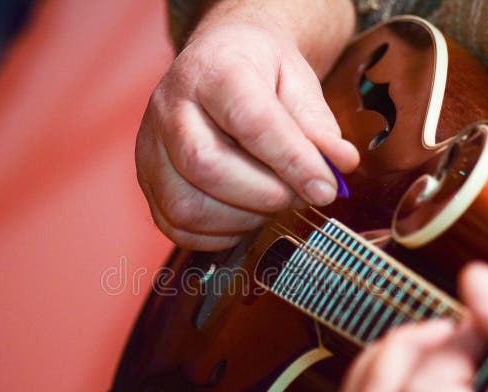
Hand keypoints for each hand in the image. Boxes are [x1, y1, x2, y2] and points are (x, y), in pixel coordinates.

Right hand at [135, 10, 358, 249]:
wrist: (219, 60)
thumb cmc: (260, 72)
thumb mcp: (298, 82)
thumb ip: (317, 125)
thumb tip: (340, 164)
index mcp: (214, 70)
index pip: (249, 121)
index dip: (291, 161)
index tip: (325, 188)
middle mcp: (170, 106)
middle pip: (205, 165)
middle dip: (264, 194)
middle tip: (299, 196)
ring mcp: (151, 146)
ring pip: (186, 205)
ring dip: (241, 218)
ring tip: (272, 202)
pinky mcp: (147, 179)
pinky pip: (175, 226)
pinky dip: (217, 234)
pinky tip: (243, 215)